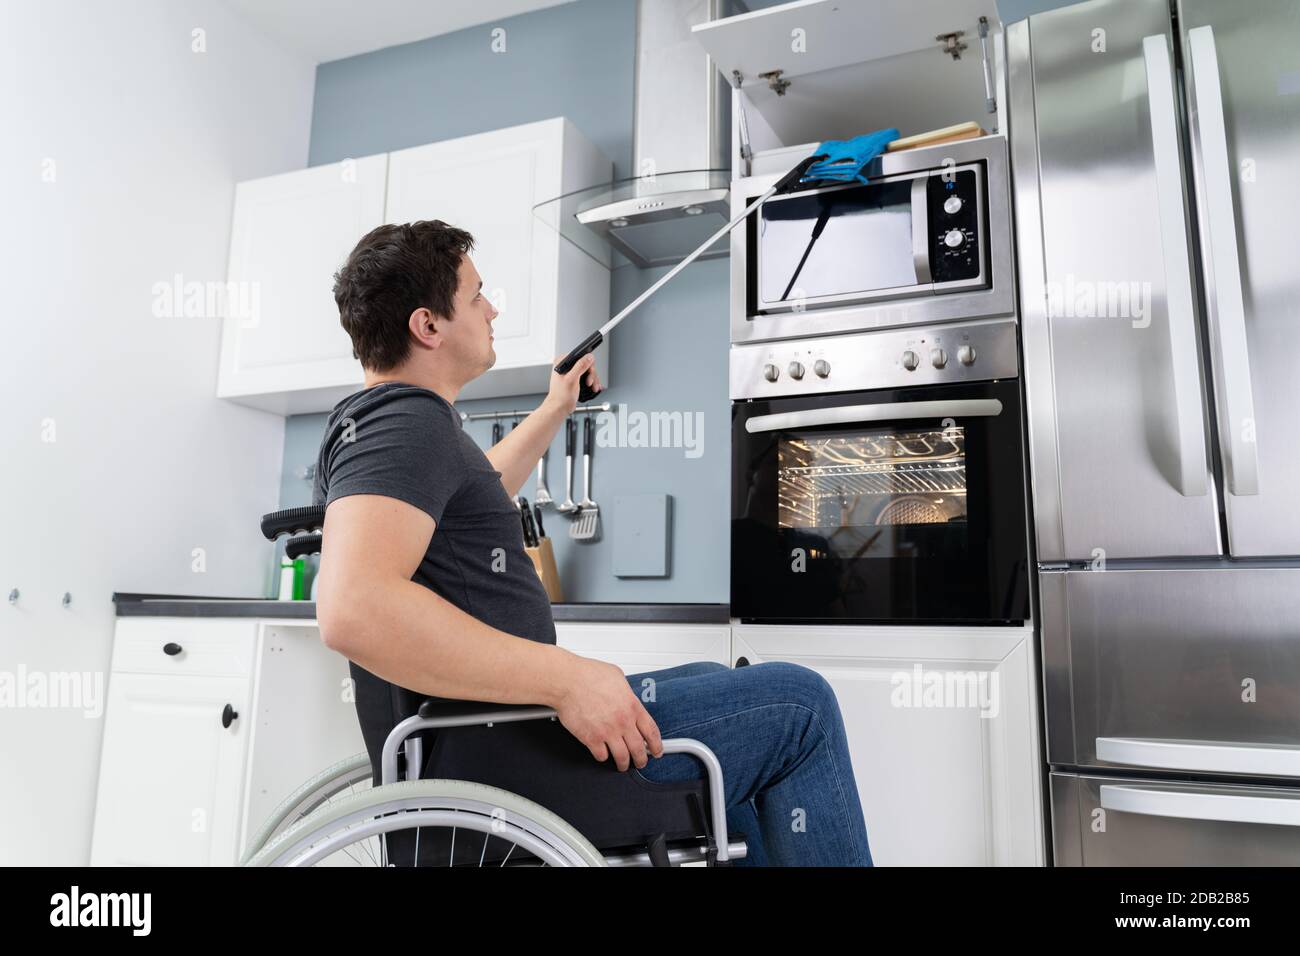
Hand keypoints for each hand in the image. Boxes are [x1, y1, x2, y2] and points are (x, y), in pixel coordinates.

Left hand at [545, 352, 601, 413]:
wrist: (559, 408)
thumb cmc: (561, 396)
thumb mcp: (572, 379)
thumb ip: (580, 366)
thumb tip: (589, 357)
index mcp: (562, 362)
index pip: (580, 356)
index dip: (587, 364)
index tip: (590, 372)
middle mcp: (566, 366)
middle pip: (586, 364)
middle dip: (591, 375)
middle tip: (589, 383)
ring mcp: (571, 372)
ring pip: (588, 371)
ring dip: (593, 380)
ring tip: (593, 387)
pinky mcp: (575, 379)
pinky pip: (586, 377)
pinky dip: (591, 383)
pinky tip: (594, 387)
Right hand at [552, 655, 662, 771]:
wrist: (568, 681)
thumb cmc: (588, 675)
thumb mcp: (617, 676)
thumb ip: (625, 691)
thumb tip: (626, 695)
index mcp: (632, 706)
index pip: (651, 732)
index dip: (657, 745)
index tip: (657, 750)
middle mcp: (623, 721)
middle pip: (639, 749)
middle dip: (642, 759)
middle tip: (641, 762)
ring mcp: (608, 732)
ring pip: (622, 757)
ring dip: (623, 764)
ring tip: (622, 765)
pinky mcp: (592, 739)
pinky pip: (601, 756)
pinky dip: (602, 756)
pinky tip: (602, 753)